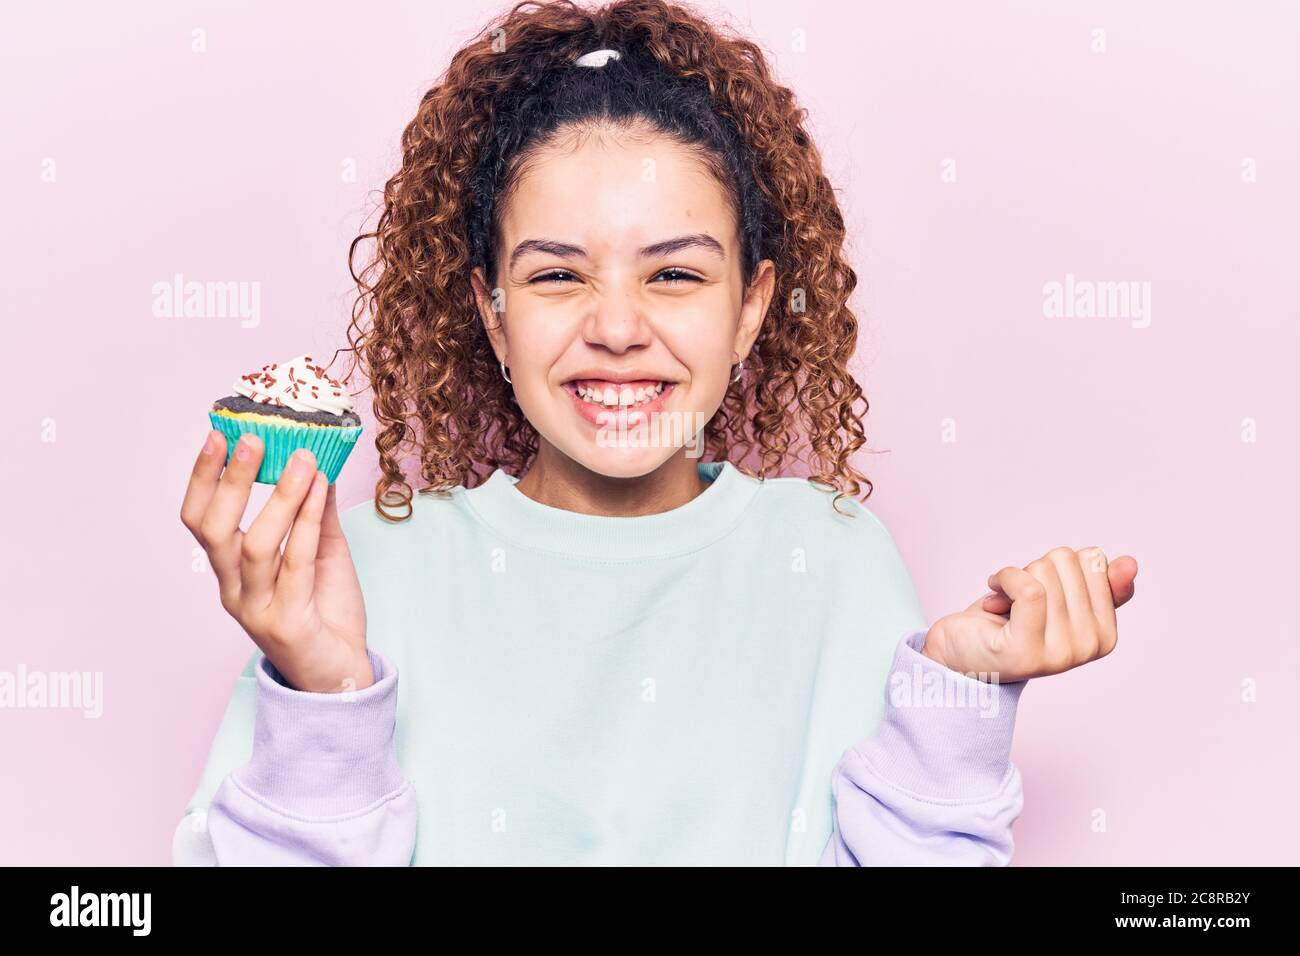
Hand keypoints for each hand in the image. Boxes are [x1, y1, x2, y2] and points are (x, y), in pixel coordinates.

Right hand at [180, 430, 370, 692]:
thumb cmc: (326, 612)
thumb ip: (313, 513)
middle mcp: (233, 590)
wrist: (343, 674)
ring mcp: (256, 609)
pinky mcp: (286, 624)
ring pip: (254, 546)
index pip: (199, 520)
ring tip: (302, 459)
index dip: (203, 477)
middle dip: (229, 481)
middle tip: (252, 439)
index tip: (217, 434)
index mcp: (230, 572)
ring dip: (278, 497)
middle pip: (213, 530)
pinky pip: (294, 564)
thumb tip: (316, 463)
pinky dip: (305, 522)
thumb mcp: (321, 552)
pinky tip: (319, 491)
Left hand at [921, 546, 1137, 682]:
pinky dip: (1004, 577)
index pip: (1094, 561)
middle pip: (1067, 562)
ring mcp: (1061, 654)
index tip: (1041, 586)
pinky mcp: (1027, 650)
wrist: (961, 652)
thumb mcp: (1057, 597)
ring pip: (1044, 572)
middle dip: (1035, 569)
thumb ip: (1096, 584)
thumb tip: (1129, 563)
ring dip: (1014, 576)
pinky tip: (993, 590)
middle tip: (1018, 598)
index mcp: (1105, 634)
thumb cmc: (1008, 623)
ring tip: (1004, 602)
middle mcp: (1089, 648)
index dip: (1058, 564)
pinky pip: (1028, 588)